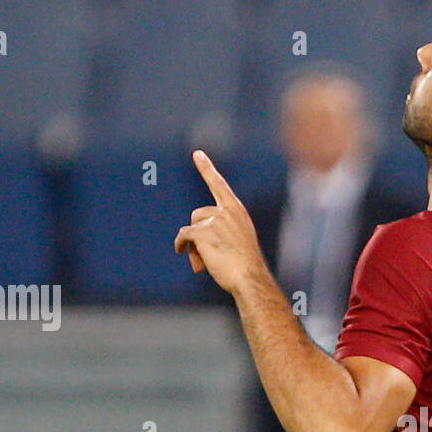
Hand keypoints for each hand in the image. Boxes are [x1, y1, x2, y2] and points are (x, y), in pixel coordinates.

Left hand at [174, 150, 265, 293]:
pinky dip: (181, 244)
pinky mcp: (203, 231)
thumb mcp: (238, 243)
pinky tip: (182, 252)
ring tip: (202, 263)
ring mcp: (215, 220)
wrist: (249, 278)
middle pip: (199, 214)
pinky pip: (184, 235)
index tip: (197, 154)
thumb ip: (220, 234)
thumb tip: (194, 244)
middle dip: (198, 233)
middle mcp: (227, 212)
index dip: (207, 169)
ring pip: (192, 227)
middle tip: (204, 254)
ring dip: (193, 245)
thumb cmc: (246, 267)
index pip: (219, 185)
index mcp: (238, 212)